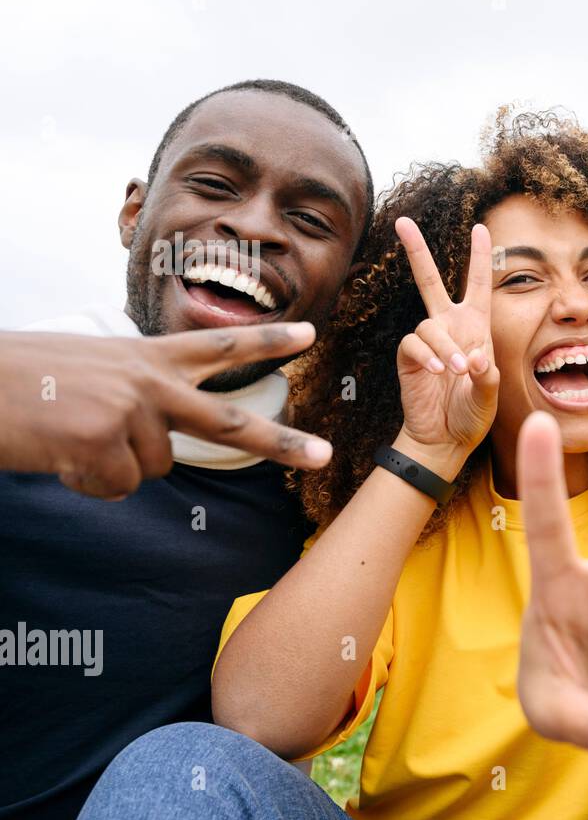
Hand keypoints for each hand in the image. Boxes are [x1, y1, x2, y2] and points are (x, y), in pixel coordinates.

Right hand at [0, 323, 331, 499]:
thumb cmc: (26, 383)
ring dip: (113, 466)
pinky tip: (58, 453)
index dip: (266, 341)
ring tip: (70, 436)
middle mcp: (148, 380)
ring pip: (155, 467)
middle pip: (231, 420)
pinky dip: (87, 481)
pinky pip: (116, 486)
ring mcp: (129, 408)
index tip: (310, 333)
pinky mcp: (101, 439)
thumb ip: (139, 398)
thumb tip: (161, 450)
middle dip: (282, 442)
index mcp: (146, 357)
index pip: (219, 346)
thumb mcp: (94, 371)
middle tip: (326, 454)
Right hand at [392, 217, 498, 465]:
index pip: (477, 285)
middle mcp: (449, 327)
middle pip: (430, 280)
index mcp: (476, 328)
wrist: (445, 439)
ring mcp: (428, 341)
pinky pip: (415, 344)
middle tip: (402, 221)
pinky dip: (428, 356)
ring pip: (431, 326)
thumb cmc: (472, 414)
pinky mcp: (409, 357)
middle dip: (417, 251)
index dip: (480, 257)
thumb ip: (487, 376)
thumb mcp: (490, 396)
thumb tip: (475, 355)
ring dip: (446, 347)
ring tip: (456, 373)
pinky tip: (440, 373)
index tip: (480, 227)